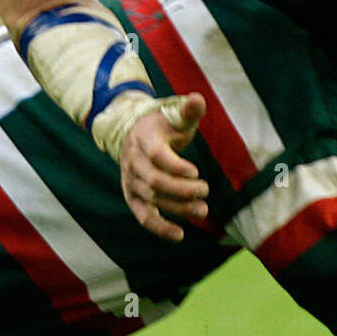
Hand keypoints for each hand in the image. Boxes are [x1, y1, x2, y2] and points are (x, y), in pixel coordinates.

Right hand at [119, 92, 209, 242]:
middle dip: (182, 190)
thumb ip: (188, 111)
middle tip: (205, 191)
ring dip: (178, 207)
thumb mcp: (174, 115)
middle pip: (155, 181)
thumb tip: (198, 99)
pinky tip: (180, 236)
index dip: (175, 165)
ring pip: (152, 199)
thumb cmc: (163, 125)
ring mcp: (131, 181)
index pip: (157, 155)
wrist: (134, 134)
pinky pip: (143, 216)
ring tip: (203, 210)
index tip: (195, 172)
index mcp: (144, 139)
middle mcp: (133, 161)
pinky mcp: (133, 197)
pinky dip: (160, 228)